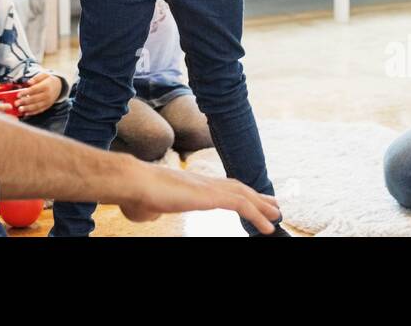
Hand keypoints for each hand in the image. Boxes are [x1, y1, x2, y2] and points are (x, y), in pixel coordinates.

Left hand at [16, 71, 59, 116]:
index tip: (18, 95)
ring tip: (20, 109)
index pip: (34, 90)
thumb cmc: (49, 80)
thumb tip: (29, 82)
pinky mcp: (47, 106)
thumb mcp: (44, 75)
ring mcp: (47, 102)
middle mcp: (47, 95)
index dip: (25, 92)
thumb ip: (36, 78)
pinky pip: (39, 110)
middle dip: (24, 102)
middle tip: (16, 103)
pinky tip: (26, 113)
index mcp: (46, 86)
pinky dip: (32, 113)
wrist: (59, 86)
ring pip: (37, 106)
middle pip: (34, 99)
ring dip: (27, 108)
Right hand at [115, 159, 281, 233]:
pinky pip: (241, 206)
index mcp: (191, 183)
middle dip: (257, 196)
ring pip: (243, 195)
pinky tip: (267, 228)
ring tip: (276, 217)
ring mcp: (207, 187)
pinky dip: (258, 216)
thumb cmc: (135, 194)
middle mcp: (203, 182)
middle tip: (273, 205)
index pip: (221, 186)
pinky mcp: (210, 197)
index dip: (237, 192)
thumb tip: (152, 213)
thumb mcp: (148, 206)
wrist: (133, 182)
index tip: (249, 198)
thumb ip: (155, 208)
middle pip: (237, 187)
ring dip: (262, 206)